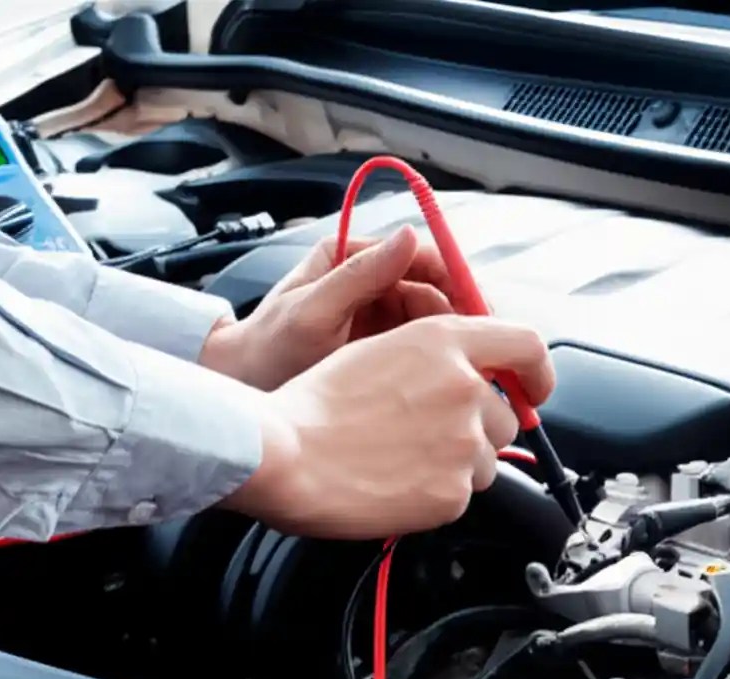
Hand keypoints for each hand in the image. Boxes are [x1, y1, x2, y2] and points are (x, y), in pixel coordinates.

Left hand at [199, 225, 453, 389]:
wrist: (243, 393)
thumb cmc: (266, 351)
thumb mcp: (312, 313)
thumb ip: (360, 275)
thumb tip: (410, 235)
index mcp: (353, 258)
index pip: (421, 257)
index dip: (456, 279)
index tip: (478, 309)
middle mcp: (371, 280)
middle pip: (436, 290)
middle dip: (463, 316)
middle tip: (486, 348)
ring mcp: (378, 314)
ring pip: (435, 321)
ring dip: (456, 341)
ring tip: (474, 370)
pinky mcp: (382, 346)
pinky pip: (423, 346)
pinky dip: (442, 359)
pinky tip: (454, 379)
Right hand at [219, 315, 554, 538]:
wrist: (285, 456)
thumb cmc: (315, 404)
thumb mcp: (380, 349)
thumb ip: (435, 356)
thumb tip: (472, 375)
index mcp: (446, 342)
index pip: (528, 346)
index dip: (538, 372)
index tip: (534, 390)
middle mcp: (465, 389)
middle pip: (504, 415)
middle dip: (476, 427)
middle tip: (424, 435)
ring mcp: (463, 443)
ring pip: (485, 459)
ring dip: (456, 461)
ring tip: (399, 457)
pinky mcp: (453, 493)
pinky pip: (462, 494)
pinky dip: (436, 492)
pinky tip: (395, 481)